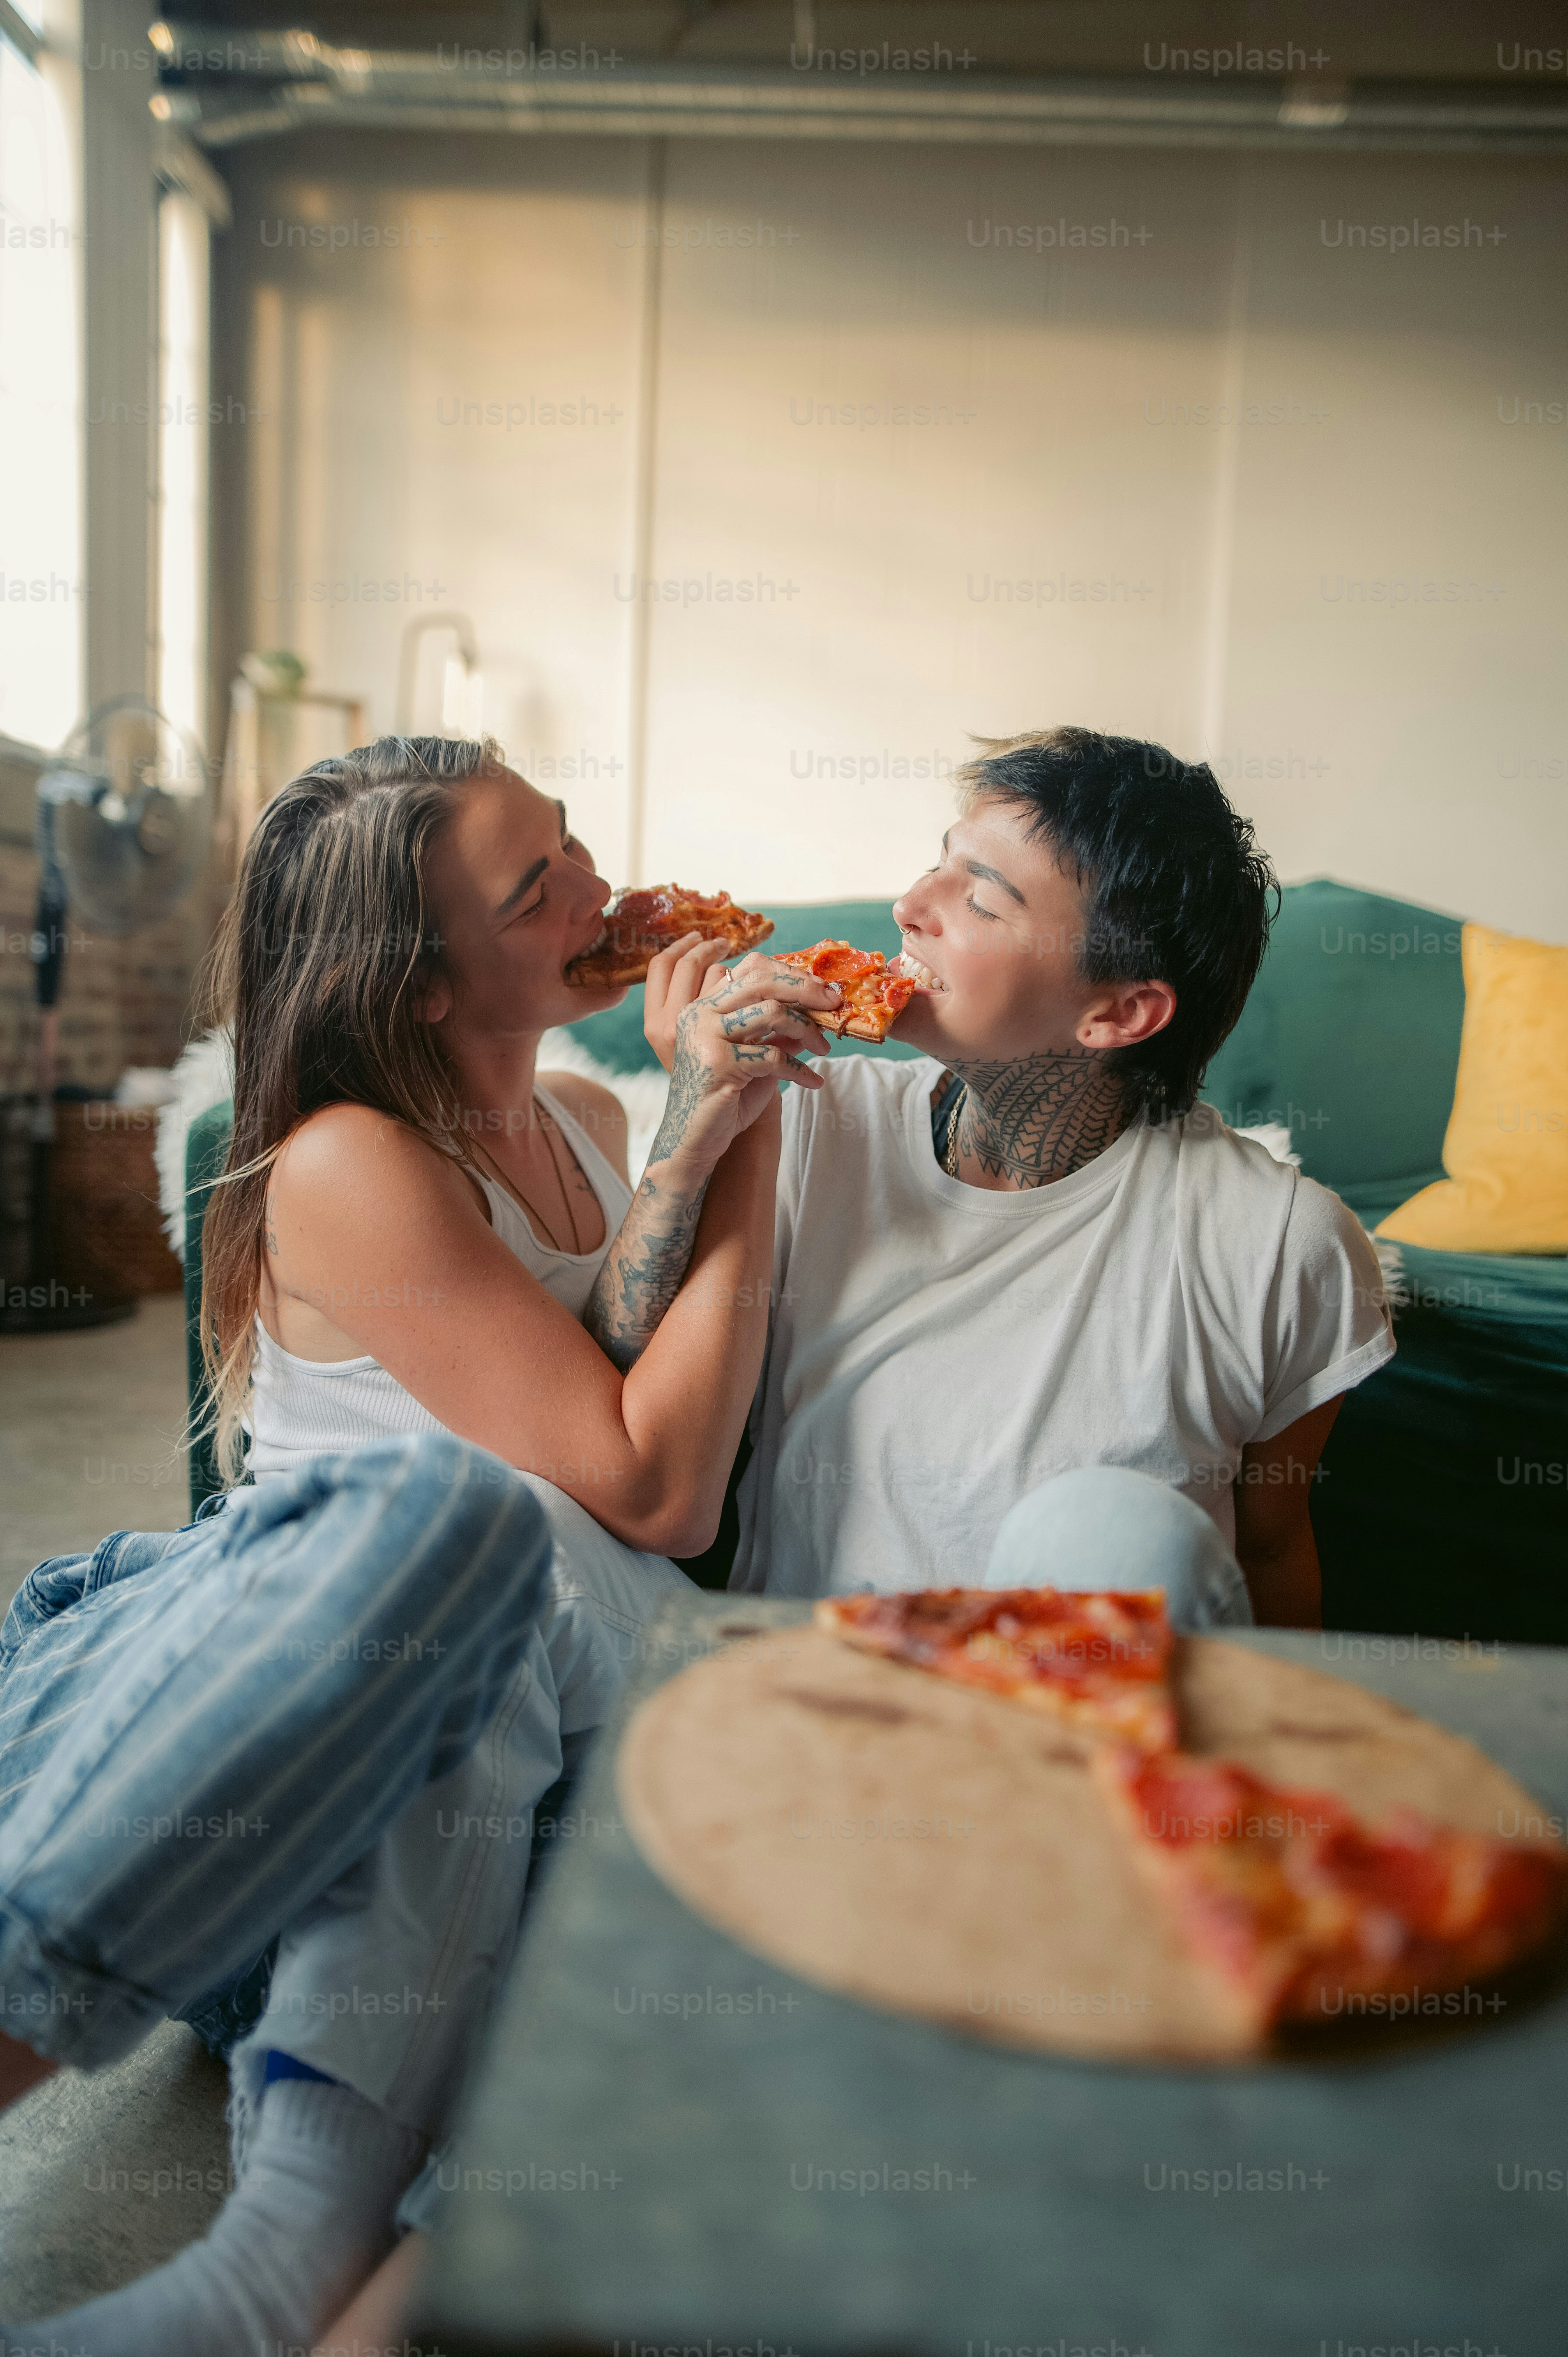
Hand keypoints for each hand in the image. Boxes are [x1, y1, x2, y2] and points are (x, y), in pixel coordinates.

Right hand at [643, 943, 841, 1170]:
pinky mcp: (717, 1064)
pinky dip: (800, 1069)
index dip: (790, 974)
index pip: (751, 969)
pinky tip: (813, 1082)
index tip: (821, 989)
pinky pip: (773, 1056)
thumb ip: (779, 1033)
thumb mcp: (757, 1058)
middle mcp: (700, 1014)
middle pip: (762, 981)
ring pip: (771, 1012)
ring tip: (823, 1049)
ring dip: (807, 1029)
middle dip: (806, 989)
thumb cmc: (725, 1100)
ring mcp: (705, 1037)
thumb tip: (818, 1011)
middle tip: (834, 1003)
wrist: (696, 1141)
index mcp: (706, 1006)